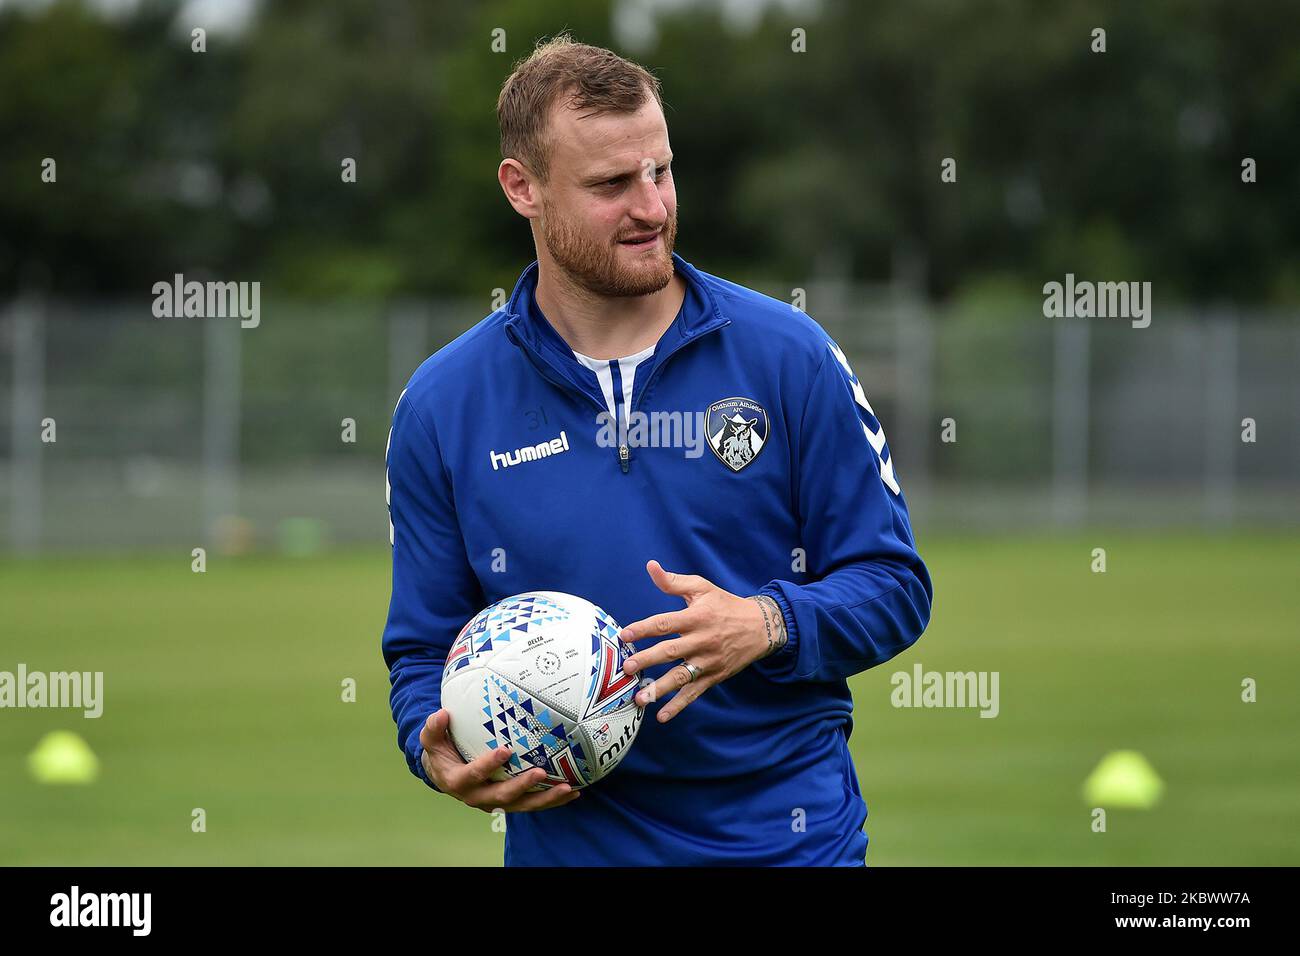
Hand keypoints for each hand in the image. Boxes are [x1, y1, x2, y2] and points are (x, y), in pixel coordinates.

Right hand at [417, 709, 581, 812]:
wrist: (444, 774)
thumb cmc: (441, 752)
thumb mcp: (431, 740)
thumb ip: (434, 728)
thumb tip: (442, 713)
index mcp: (458, 781)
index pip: (473, 775)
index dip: (488, 765)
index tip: (505, 750)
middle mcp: (477, 797)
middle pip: (502, 796)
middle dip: (522, 786)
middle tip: (540, 773)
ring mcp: (495, 802)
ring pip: (522, 805)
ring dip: (545, 799)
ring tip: (567, 789)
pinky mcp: (509, 803)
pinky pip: (532, 804)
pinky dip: (552, 800)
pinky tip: (573, 792)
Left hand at [618, 559, 772, 722]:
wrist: (761, 627)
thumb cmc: (725, 605)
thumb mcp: (702, 588)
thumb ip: (673, 582)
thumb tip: (650, 566)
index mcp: (697, 617)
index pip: (666, 623)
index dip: (644, 628)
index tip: (624, 634)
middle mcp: (702, 640)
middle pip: (671, 652)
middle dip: (647, 660)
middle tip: (626, 667)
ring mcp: (709, 661)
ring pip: (682, 676)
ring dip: (660, 689)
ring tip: (639, 698)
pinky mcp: (714, 676)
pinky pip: (695, 692)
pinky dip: (679, 705)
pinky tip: (662, 716)